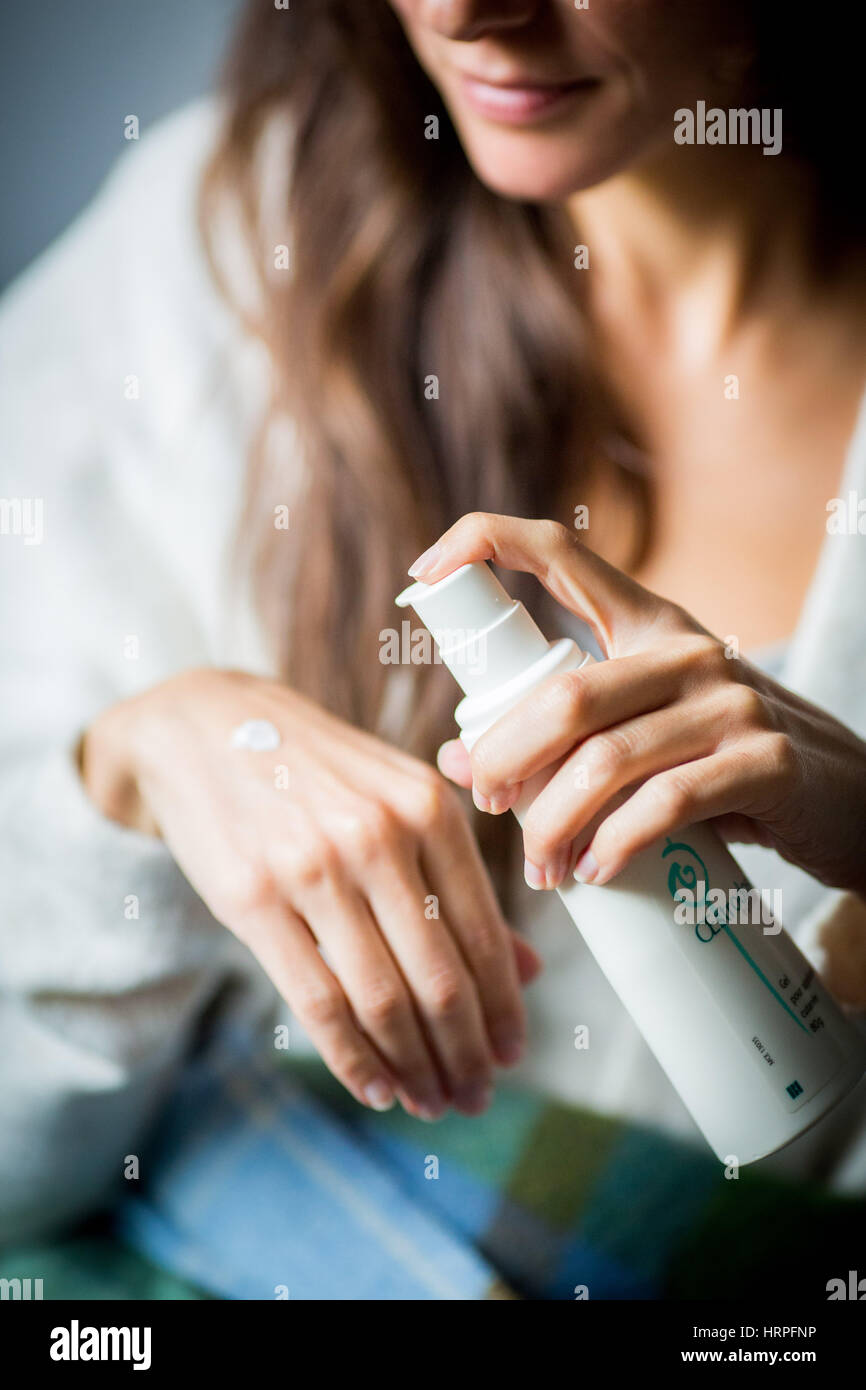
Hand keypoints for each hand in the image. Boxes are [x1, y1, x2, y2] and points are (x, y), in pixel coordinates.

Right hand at [80, 669, 541, 1119]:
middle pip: (440, 978)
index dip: (503, 1008)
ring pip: (382, 999)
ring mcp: (313, 868)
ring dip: (415, 1067)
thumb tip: (526, 973)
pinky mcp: (251, 899)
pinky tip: (376, 1086)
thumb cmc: (318, 772)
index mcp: (429, 808)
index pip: (483, 933)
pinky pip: (316, 1001)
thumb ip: (459, 882)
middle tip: (474, 1098)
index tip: (511, 1056)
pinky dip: (353, 1058)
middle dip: (465, 1054)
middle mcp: (379, 837)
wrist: (204, 728)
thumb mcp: (398, 800)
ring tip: (430, 1102)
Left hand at [409, 514, 865, 897]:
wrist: (851, 798)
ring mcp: (731, 702)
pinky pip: (663, 806)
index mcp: (648, 621)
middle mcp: (688, 647)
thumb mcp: (649, 729)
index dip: (486, 543)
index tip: (421, 573)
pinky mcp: (764, 762)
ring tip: (542, 868)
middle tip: (485, 806)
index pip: (561, 551)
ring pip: (605, 760)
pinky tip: (596, 872)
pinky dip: (614, 846)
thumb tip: (457, 759)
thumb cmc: (727, 760)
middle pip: (562, 693)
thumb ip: (565, 735)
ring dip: (552, 825)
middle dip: (503, 759)